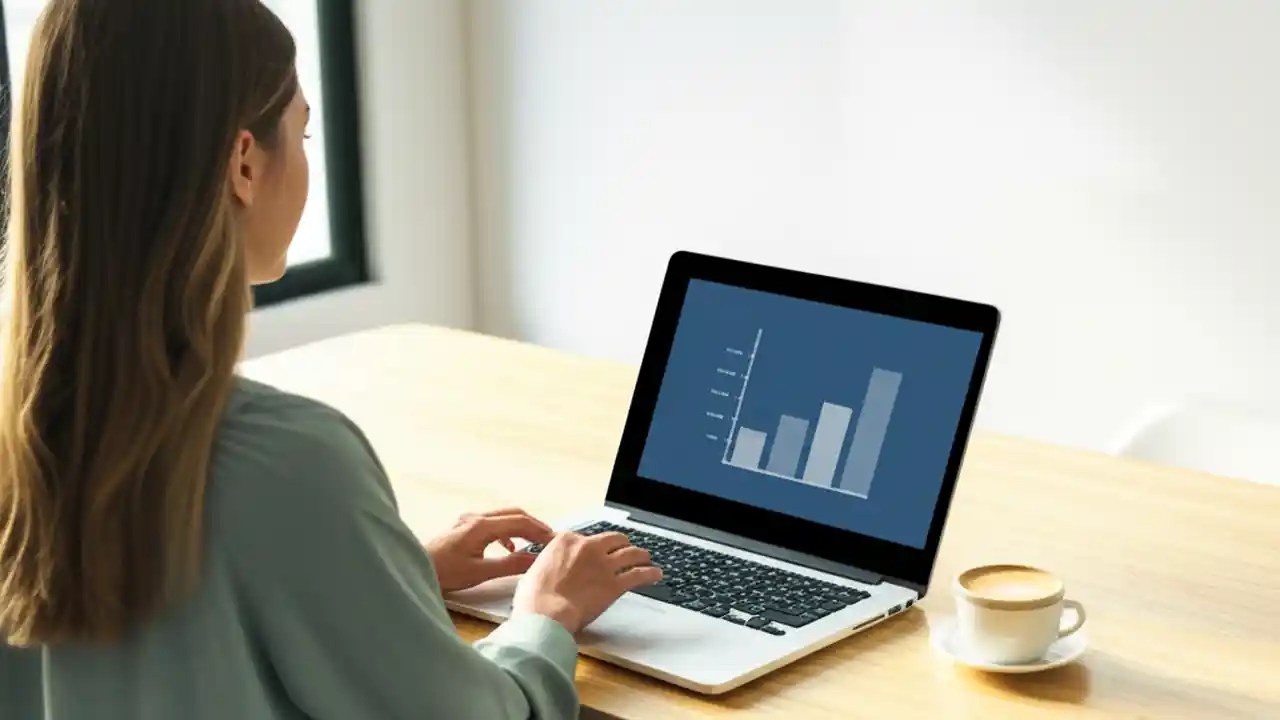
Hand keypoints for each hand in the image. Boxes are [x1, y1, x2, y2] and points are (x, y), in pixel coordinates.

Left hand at [425, 508, 553, 591]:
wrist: (415, 570)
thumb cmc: (446, 573)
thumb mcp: (480, 572)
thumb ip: (510, 565)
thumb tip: (537, 561)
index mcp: (481, 526)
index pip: (520, 521)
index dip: (540, 530)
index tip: (555, 542)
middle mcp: (476, 517)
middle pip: (513, 513)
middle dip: (534, 525)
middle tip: (549, 540)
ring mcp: (468, 520)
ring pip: (503, 517)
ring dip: (521, 528)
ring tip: (534, 543)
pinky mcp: (463, 528)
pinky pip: (492, 524)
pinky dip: (506, 533)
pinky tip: (509, 549)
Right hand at [512, 531, 662, 633]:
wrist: (545, 613)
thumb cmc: (533, 597)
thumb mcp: (534, 570)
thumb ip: (548, 563)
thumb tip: (548, 569)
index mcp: (566, 541)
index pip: (584, 538)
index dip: (591, 546)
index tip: (593, 552)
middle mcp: (588, 548)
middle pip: (613, 540)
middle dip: (621, 543)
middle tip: (625, 549)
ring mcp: (604, 565)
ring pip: (630, 554)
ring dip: (640, 555)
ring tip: (646, 557)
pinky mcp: (615, 584)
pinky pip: (638, 575)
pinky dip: (650, 573)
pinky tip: (656, 574)